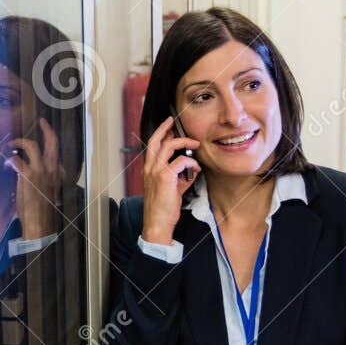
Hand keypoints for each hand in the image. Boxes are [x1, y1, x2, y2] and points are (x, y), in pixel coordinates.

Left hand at [9, 118, 63, 239]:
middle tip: (42, 121)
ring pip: (32, 145)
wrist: (41, 223)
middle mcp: (51, 169)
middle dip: (47, 129)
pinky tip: (7, 160)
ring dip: (20, 141)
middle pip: (52, 142)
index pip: (57, 154)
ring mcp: (39, 171)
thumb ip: (47, 180)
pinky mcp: (27, 175)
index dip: (50, 144)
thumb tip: (38, 173)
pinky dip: (11, 158)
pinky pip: (16, 159)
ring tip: (13, 143)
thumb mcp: (51, 193)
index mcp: (58, 174)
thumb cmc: (44, 211)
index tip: (46, 138)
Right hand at [140, 119, 199, 244]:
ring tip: (194, 144)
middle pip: (155, 140)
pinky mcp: (164, 177)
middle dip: (165, 128)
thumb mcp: (173, 189)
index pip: (152, 146)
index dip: (160, 134)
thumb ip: (181, 177)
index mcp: (149, 170)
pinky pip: (180, 161)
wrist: (157, 223)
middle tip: (173, 121)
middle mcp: (149, 168)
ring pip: (168, 146)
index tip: (169, 126)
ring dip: (183, 142)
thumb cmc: (163, 208)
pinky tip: (196, 169)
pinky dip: (190, 162)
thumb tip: (192, 169)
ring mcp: (155, 172)